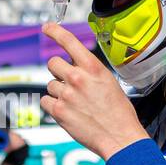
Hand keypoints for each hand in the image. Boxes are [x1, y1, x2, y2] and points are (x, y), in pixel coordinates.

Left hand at [40, 22, 150, 160]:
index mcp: (93, 67)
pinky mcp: (58, 111)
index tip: (47, 28)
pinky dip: (53, 105)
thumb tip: (75, 67)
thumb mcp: (109, 82)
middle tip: (68, 81)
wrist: (119, 136)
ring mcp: (66, 94)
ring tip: (74, 102)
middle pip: (52, 62)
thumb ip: (89, 72)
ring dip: (58, 91)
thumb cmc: (118, 113)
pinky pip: (45, 101)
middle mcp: (77, 78)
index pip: (69, 41)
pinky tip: (67, 111)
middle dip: (58, 70)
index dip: (55, 31)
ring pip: (49, 84)